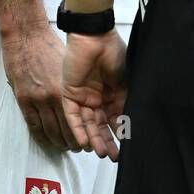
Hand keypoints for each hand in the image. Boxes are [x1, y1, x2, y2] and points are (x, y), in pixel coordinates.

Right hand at [0, 24, 78, 151]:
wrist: (26, 36)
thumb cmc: (48, 46)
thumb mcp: (67, 66)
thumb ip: (74, 84)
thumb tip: (87, 99)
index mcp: (66, 88)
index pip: (79, 120)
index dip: (85, 134)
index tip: (90, 140)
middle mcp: (52, 97)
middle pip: (66, 129)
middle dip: (75, 142)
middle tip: (80, 148)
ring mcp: (36, 100)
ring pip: (51, 131)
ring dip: (59, 142)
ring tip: (66, 147)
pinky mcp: (23, 100)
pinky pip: (34, 126)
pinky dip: (42, 137)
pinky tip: (49, 141)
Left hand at [62, 31, 127, 160]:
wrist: (95, 35)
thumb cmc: (113, 53)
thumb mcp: (124, 82)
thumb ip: (122, 104)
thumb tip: (126, 127)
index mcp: (110, 95)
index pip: (113, 120)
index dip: (118, 135)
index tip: (124, 150)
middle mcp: (96, 99)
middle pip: (100, 125)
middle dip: (106, 141)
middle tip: (112, 157)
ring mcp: (82, 97)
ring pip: (86, 123)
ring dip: (92, 138)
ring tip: (100, 153)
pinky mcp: (68, 93)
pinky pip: (72, 115)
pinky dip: (77, 128)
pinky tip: (83, 142)